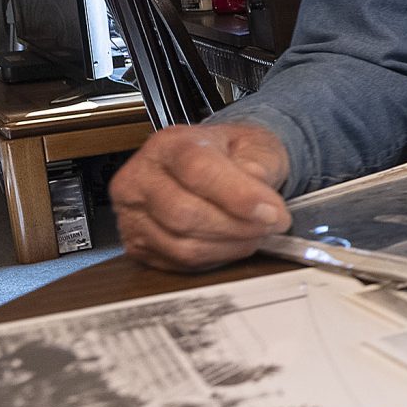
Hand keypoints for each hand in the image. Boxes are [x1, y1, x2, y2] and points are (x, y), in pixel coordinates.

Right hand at [111, 122, 292, 271]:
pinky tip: (234, 244)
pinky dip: (216, 258)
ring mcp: (133, 213)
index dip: (238, 196)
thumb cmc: (233, 154)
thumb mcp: (255, 144)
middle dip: (238, 226)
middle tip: (272, 225)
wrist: (216, 165)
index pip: (197, 170)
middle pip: (185, 214)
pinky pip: (180, 263)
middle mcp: (141, 177)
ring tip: (257, 234)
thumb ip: (259, 165)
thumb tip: (258, 195)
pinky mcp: (137, 243)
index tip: (272, 212)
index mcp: (170, 144)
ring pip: (183, 245)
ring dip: (230, 246)